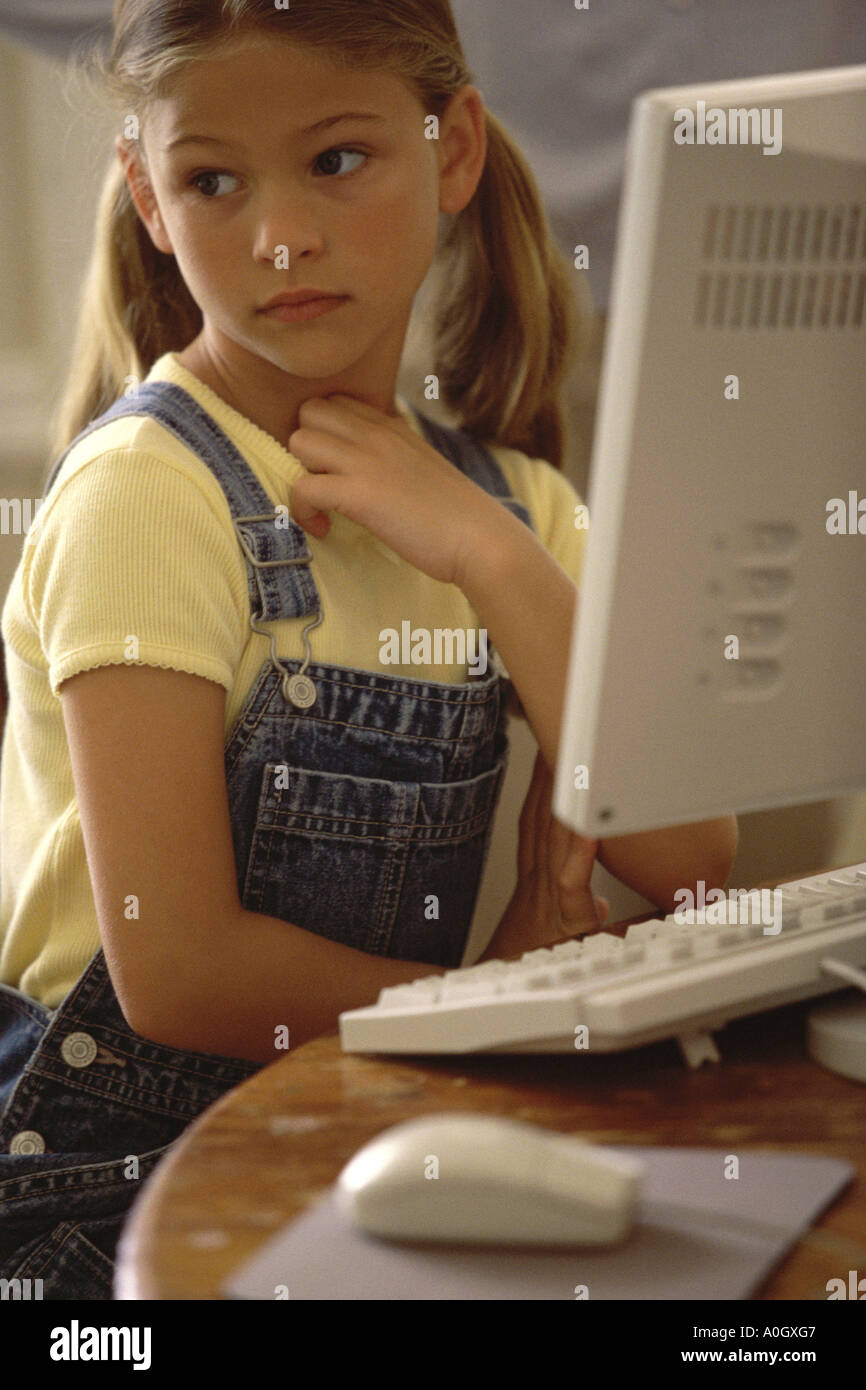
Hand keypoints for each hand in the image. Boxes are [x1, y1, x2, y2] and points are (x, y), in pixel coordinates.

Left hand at [287, 395, 497, 585]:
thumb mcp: (424, 467)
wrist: (481, 539)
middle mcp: (376, 435)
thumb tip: (375, 471)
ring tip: (323, 506)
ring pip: (299, 442)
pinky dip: (303, 513)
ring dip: (302, 475)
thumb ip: (396, 456)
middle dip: (307, 449)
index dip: (326, 433)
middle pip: (309, 412)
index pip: (337, 401)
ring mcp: (366, 461)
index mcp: (393, 426)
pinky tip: (324, 529)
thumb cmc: (458, 515)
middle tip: (324, 482)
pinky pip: (302, 488)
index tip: (337, 467)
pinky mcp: (359, 494)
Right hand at [479, 748, 608, 962]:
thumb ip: (583, 909)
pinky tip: (591, 829)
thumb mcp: (565, 934)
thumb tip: (606, 898)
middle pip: (543, 818)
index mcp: (539, 882)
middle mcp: (540, 884)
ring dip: (564, 799)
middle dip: (551, 775)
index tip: (552, 749)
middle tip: (557, 730)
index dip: (545, 785)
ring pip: (555, 840)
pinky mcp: (566, 924)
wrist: (511, 1003)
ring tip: (574, 758)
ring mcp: (550, 902)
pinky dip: (581, 856)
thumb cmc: (534, 969)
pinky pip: (572, 885)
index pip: (539, 822)